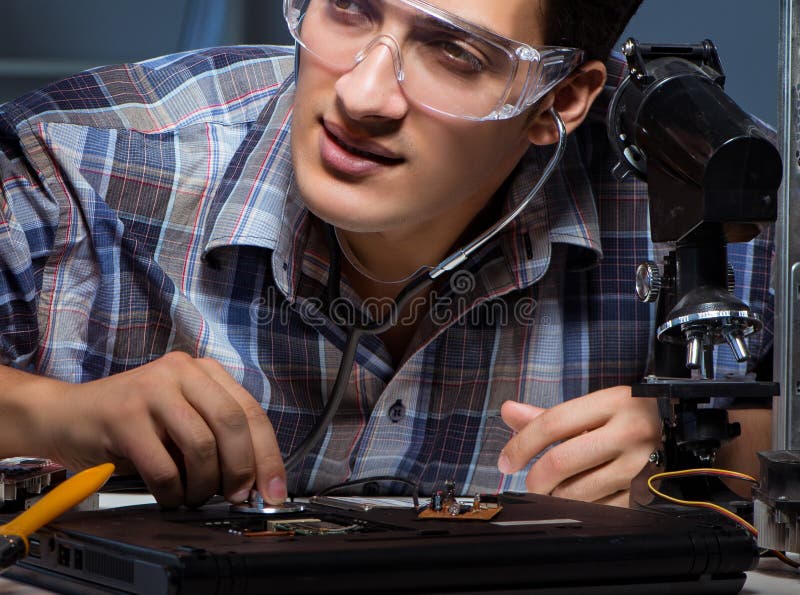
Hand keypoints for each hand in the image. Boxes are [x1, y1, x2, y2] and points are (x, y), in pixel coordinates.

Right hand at [35, 352, 285, 507]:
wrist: (67, 416)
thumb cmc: (133, 424)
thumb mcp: (184, 419)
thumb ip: (218, 437)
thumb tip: (256, 480)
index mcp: (204, 371)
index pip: (251, 411)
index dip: (268, 455)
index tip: (274, 490)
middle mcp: (181, 372)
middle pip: (232, 423)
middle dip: (241, 469)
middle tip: (236, 497)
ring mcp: (152, 391)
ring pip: (201, 446)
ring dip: (204, 484)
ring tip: (194, 495)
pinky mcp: (124, 417)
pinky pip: (165, 468)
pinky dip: (173, 492)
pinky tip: (169, 495)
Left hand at [497, 386, 661, 506]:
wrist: (682, 430)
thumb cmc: (630, 417)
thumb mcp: (594, 407)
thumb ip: (549, 415)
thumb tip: (508, 411)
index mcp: (612, 403)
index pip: (552, 423)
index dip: (522, 445)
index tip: (506, 461)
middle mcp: (628, 432)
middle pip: (561, 461)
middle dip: (535, 478)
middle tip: (530, 483)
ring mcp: (640, 464)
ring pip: (578, 491)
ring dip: (556, 496)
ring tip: (554, 490)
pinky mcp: (648, 493)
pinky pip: (601, 509)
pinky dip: (581, 508)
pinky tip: (579, 499)